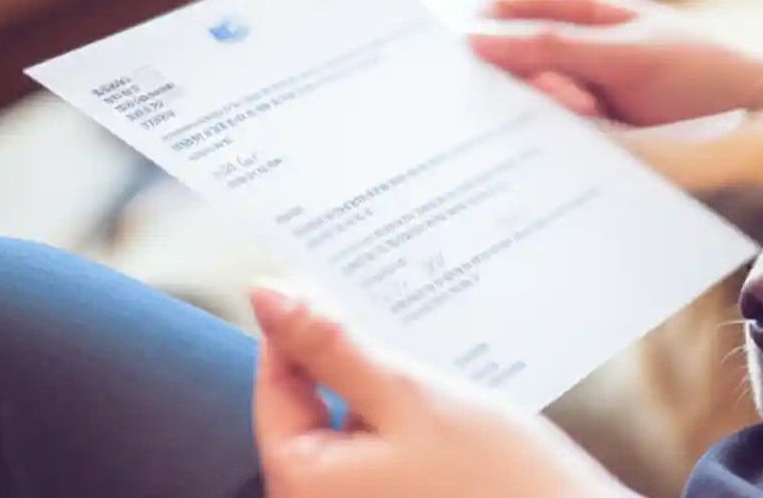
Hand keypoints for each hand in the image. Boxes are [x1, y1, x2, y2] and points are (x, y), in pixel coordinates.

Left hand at [250, 286, 631, 497]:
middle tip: (389, 321)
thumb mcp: (407, 395)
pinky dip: (396, 416)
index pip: (274, 384)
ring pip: (345, 423)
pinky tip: (437, 402)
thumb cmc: (495, 478)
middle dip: (345, 358)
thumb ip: (331, 348)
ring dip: (376, 386)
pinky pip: (373, 449)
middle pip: (308, 405)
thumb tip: (267, 296)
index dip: (301, 326)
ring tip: (425, 364)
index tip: (330, 283)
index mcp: (302, 482)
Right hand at [469, 0, 762, 125]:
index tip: (453, 61)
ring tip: (594, 110)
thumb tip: (471, 37)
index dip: (470, 35)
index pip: (494, 13)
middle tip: (559, 95)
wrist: (755, 122)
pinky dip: (557, 137)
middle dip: (511, 82)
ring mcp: (575, 94)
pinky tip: (587, 132)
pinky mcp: (586, 135)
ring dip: (545, 110)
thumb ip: (549, 44)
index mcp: (571, 10)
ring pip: (523, 105)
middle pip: (502, 63)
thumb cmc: (696, 72)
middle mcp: (565, 50)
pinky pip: (547, 137)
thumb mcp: (622, 53)